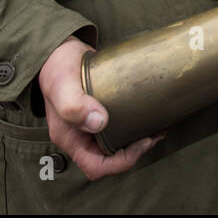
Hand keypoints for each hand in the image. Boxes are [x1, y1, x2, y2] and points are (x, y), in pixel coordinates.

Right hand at [38, 36, 162, 180]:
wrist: (59, 50)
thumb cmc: (57, 67)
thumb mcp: (62, 85)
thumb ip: (74, 105)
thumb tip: (99, 122)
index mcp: (70, 138)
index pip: (96, 167)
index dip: (121, 162)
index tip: (141, 142)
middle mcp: (81, 136)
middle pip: (112, 158)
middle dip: (138, 150)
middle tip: (157, 133)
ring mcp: (92, 125)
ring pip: (119, 143)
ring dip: (141, 139)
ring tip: (160, 125)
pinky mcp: (103, 112)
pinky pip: (122, 127)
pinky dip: (138, 124)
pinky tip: (152, 113)